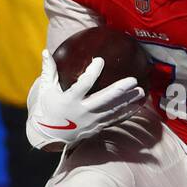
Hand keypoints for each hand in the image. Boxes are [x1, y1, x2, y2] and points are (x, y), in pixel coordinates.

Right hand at [25, 50, 145, 148]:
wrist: (49, 135)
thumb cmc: (47, 108)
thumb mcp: (45, 90)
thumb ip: (49, 70)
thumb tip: (45, 51)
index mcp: (70, 99)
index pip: (83, 84)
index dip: (92, 72)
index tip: (100, 60)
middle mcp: (82, 111)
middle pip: (105, 99)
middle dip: (120, 90)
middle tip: (133, 80)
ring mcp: (91, 121)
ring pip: (113, 110)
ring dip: (128, 101)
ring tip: (141, 91)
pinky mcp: (96, 127)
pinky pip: (114, 120)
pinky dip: (126, 113)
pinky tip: (136, 106)